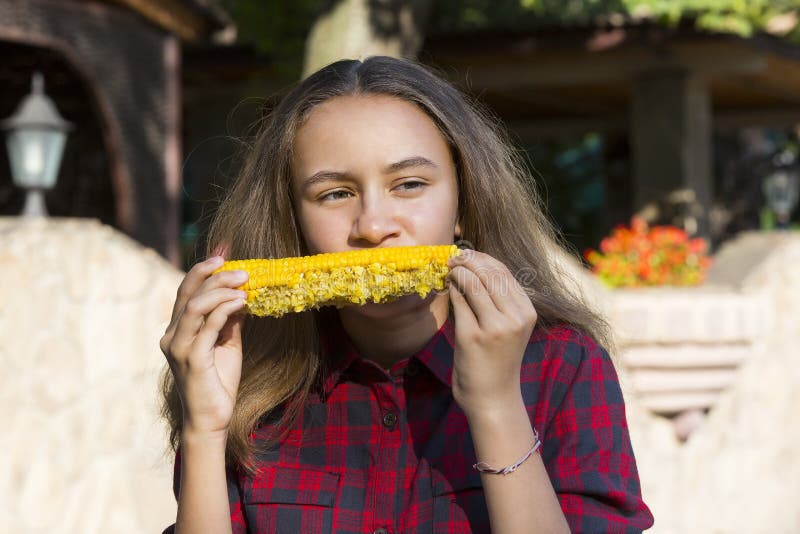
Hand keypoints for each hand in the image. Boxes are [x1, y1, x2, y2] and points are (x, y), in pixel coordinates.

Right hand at [160, 255, 248, 437]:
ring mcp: (179, 348)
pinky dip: (224, 309)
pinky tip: (242, 302)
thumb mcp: (227, 344)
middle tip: (241, 269)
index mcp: (177, 331)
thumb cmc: (219, 383)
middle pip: (188, 293)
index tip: (224, 255)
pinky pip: (208, 326)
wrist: (211, 420)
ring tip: (244, 283)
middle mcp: (172, 336)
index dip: (202, 270)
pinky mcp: (192, 359)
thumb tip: (240, 294)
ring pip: (195, 306)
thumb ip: (228, 320)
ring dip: (221, 290)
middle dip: (213, 275)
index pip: (186, 292)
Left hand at [446, 249, 537, 416]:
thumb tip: (474, 265)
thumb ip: (497, 300)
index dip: (482, 258)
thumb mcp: (507, 327)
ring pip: (474, 283)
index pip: (504, 273)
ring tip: (449, 269)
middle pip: (490, 274)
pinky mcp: (473, 336)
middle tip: (453, 257)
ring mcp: (495, 327)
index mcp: (527, 313)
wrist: (493, 397)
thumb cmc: (496, 360)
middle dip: (468, 260)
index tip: (466, 253)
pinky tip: (448, 287)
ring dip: (458, 271)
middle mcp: (515, 318)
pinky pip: (460, 302)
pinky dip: (452, 289)